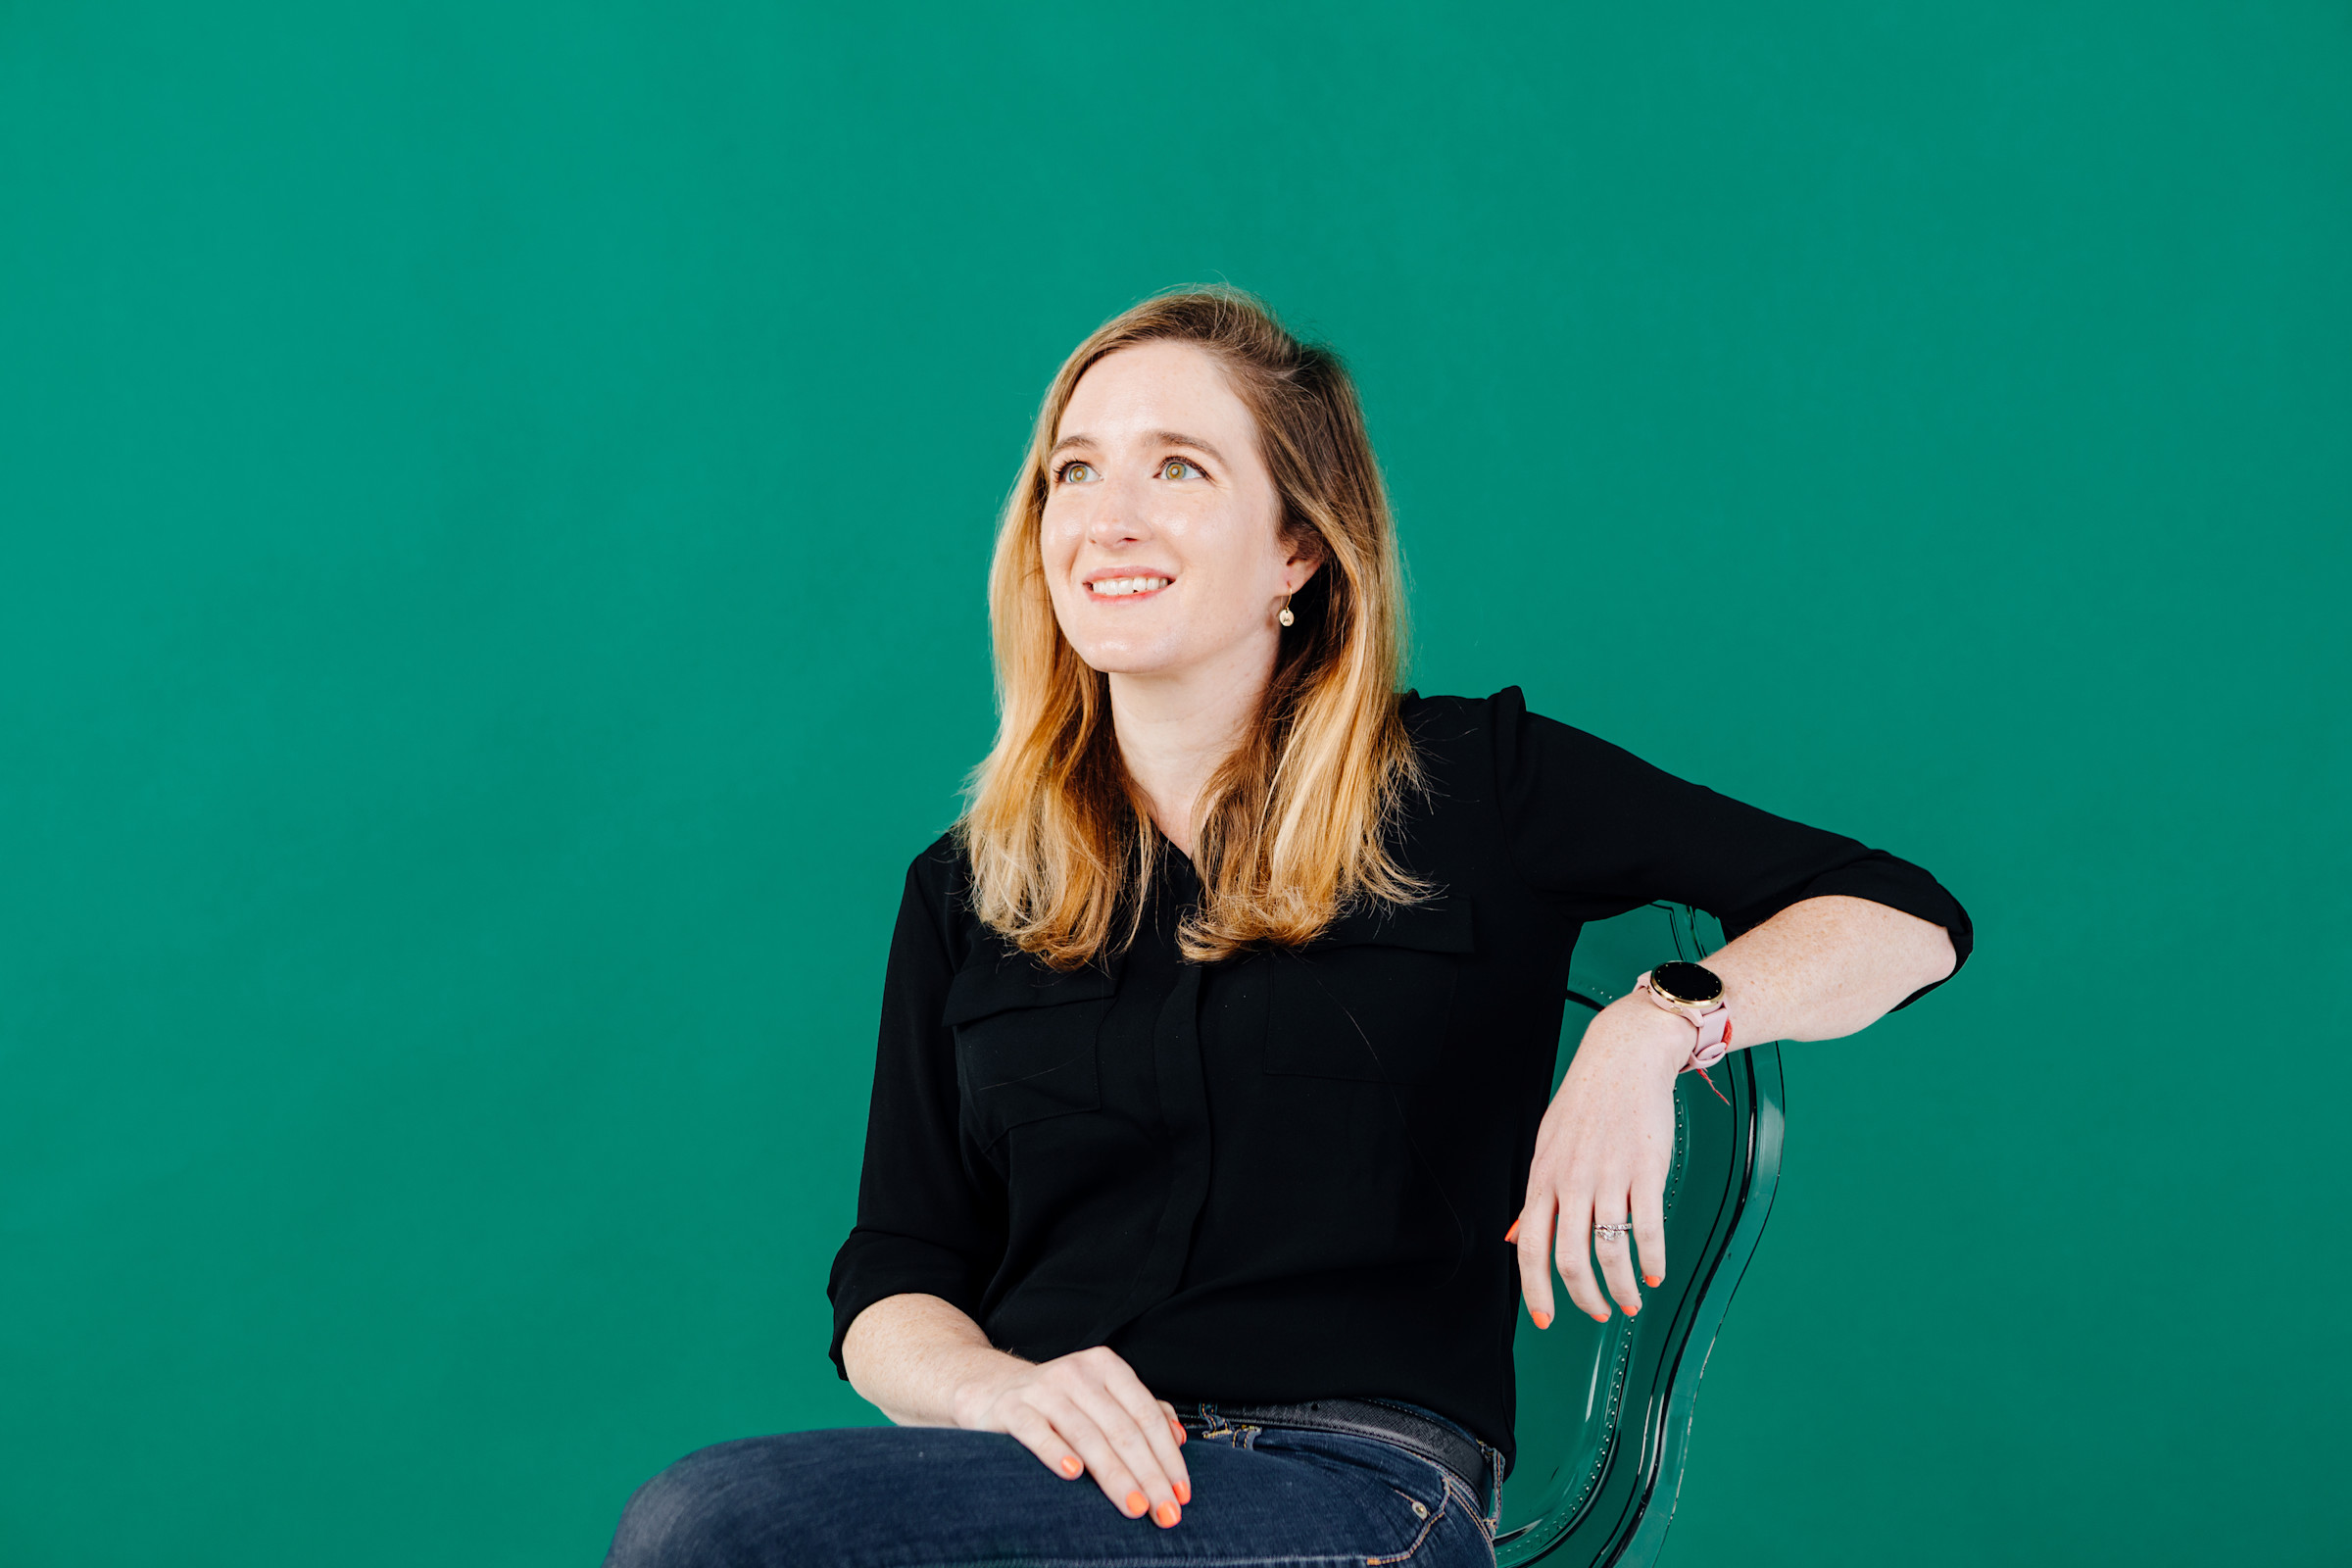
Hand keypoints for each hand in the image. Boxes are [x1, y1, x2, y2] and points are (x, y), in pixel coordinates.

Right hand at [952, 1344, 1192, 1525]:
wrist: (991, 1390)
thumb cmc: (1056, 1401)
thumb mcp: (1101, 1398)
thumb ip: (1140, 1411)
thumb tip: (1179, 1437)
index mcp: (1105, 1367)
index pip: (1145, 1415)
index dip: (1167, 1456)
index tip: (1182, 1493)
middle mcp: (1077, 1372)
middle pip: (1122, 1429)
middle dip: (1149, 1475)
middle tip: (1164, 1510)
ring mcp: (1043, 1389)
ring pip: (1087, 1436)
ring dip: (1115, 1475)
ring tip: (1134, 1506)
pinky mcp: (1012, 1407)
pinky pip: (1037, 1432)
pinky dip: (1055, 1452)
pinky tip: (1073, 1474)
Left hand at [1510, 997, 1688, 1323]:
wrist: (1626, 1055)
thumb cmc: (1587, 1101)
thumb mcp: (1548, 1143)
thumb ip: (1538, 1194)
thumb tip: (1520, 1236)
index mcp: (1543, 1176)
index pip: (1531, 1247)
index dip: (1536, 1290)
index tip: (1545, 1318)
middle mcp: (1572, 1180)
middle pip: (1572, 1259)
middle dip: (1586, 1297)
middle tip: (1599, 1311)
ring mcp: (1610, 1176)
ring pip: (1611, 1251)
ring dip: (1622, 1287)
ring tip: (1630, 1300)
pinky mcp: (1647, 1171)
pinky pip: (1648, 1229)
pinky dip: (1652, 1260)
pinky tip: (1654, 1273)